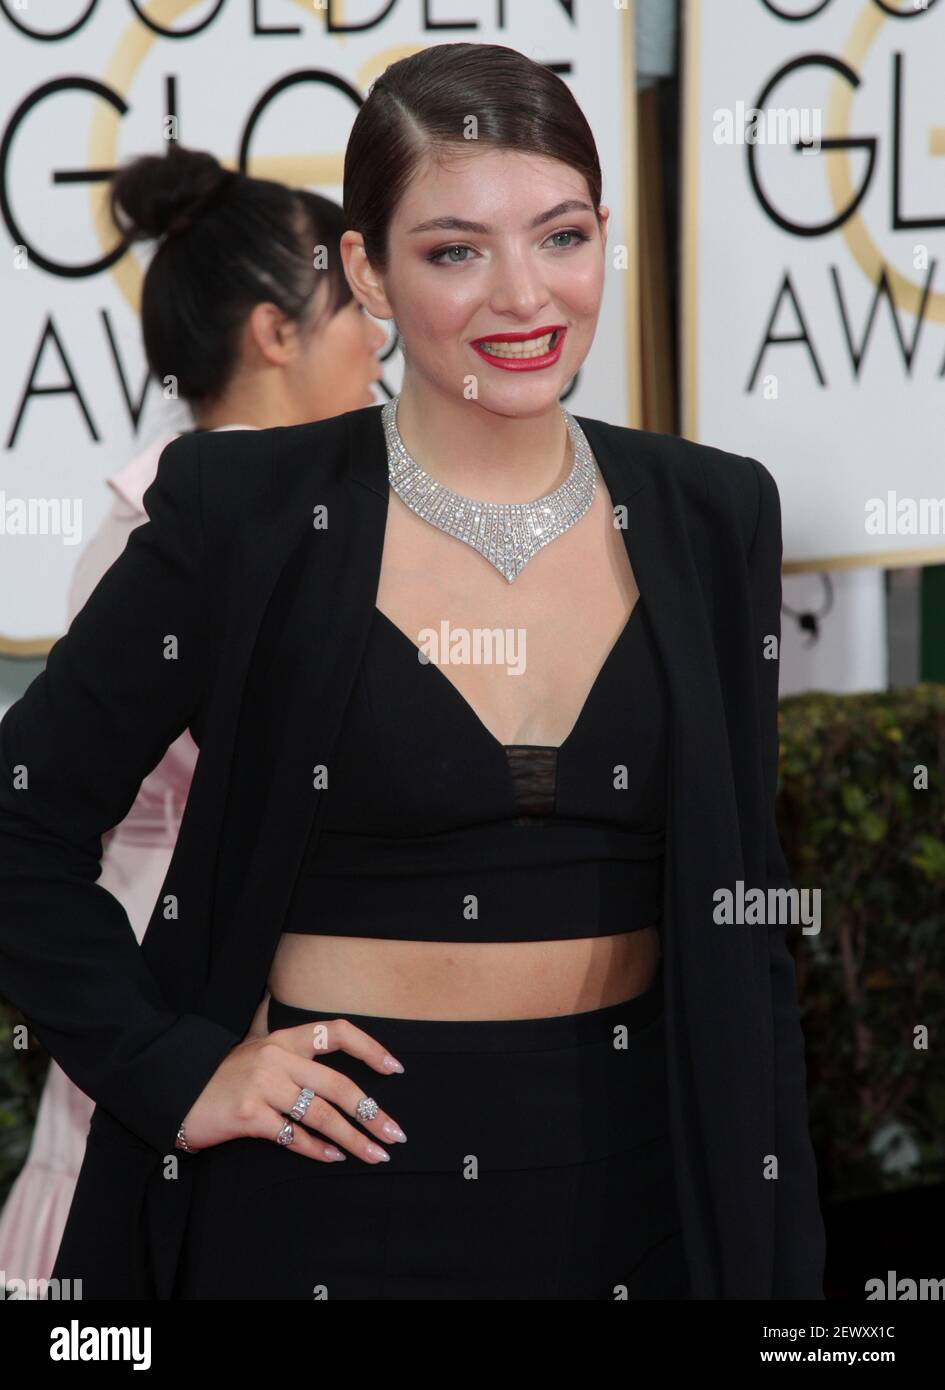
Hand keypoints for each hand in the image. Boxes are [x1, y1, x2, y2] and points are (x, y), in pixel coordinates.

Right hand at [179, 1018, 406, 1163]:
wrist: (174, 1093)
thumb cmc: (217, 1072)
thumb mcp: (246, 1041)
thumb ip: (262, 1020)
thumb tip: (268, 995)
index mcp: (283, 1038)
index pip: (336, 1032)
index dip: (370, 1048)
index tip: (395, 1069)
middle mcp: (276, 1058)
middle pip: (338, 1084)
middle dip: (372, 1112)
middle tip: (395, 1133)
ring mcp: (262, 1086)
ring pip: (321, 1114)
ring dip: (354, 1138)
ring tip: (375, 1154)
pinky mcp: (247, 1115)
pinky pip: (291, 1135)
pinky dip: (316, 1149)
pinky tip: (333, 1157)